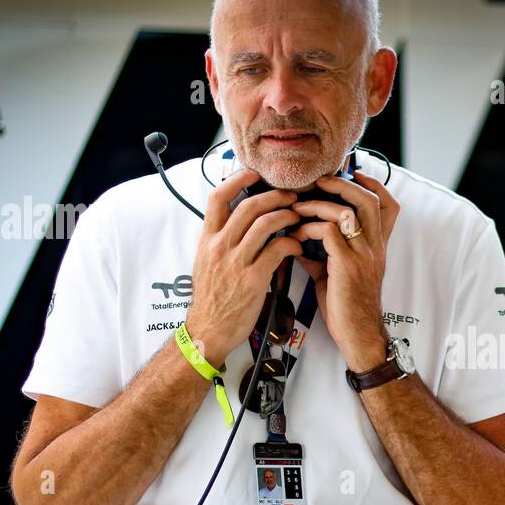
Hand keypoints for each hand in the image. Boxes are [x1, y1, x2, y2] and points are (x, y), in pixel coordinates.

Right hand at [185, 168, 301, 367]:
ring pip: (265, 224)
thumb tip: (237, 221)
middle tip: (290, 195)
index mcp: (206, 239)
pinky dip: (291, 242)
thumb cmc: (212, 298)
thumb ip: (220, 240)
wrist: (208, 331)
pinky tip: (296, 244)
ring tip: (297, 216)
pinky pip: (277, 250)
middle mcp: (219, 247)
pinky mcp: (253, 280)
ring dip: (286, 216)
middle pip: (248, 206)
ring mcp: (235, 262)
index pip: (217, 198)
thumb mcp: (206, 263)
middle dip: (273, 195)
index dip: (236, 180)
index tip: (254, 173)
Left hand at [288, 170, 400, 371]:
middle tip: (318, 182)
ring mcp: (364, 255)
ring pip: (347, 211)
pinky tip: (296, 235)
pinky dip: (308, 228)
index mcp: (377, 246)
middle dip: (342, 183)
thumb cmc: (347, 306)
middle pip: (370, 199)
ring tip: (298, 208)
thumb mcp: (335, 273)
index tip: (351, 174)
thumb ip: (322, 253)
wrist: (358, 335)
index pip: (388, 205)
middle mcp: (375, 247)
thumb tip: (296, 240)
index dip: (372, 185)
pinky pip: (329, 233)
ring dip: (317, 205)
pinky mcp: (348, 266)